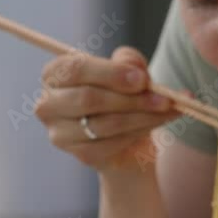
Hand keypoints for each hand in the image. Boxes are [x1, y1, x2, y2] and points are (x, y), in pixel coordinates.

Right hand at [34, 47, 180, 169]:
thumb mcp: (130, 72)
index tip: (142, 78)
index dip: (110, 73)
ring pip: (104, 123)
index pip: (75, 69)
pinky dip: (140, 131)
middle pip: (88, 99)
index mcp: (55, 74)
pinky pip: (112, 144)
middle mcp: (49, 104)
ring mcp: (61, 133)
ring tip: (168, 108)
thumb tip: (135, 68)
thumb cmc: (125, 95)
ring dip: (142, 115)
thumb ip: (130, 62)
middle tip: (163, 97)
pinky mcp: (80, 155)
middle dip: (130, 98)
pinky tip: (157, 122)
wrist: (130, 139)